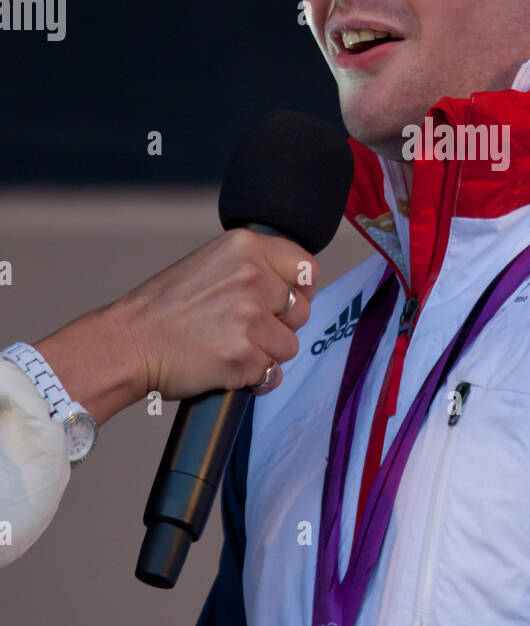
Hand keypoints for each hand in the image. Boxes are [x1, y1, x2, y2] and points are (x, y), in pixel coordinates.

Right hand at [117, 228, 317, 399]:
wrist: (128, 342)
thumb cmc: (164, 308)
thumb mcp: (210, 264)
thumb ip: (253, 267)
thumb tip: (296, 287)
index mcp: (245, 247)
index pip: (306, 268)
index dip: (300, 290)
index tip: (285, 302)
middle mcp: (252, 277)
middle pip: (302, 311)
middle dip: (280, 326)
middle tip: (242, 329)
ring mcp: (249, 318)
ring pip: (289, 346)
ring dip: (266, 354)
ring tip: (229, 347)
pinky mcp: (244, 355)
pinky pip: (272, 374)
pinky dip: (255, 378)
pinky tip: (227, 367)